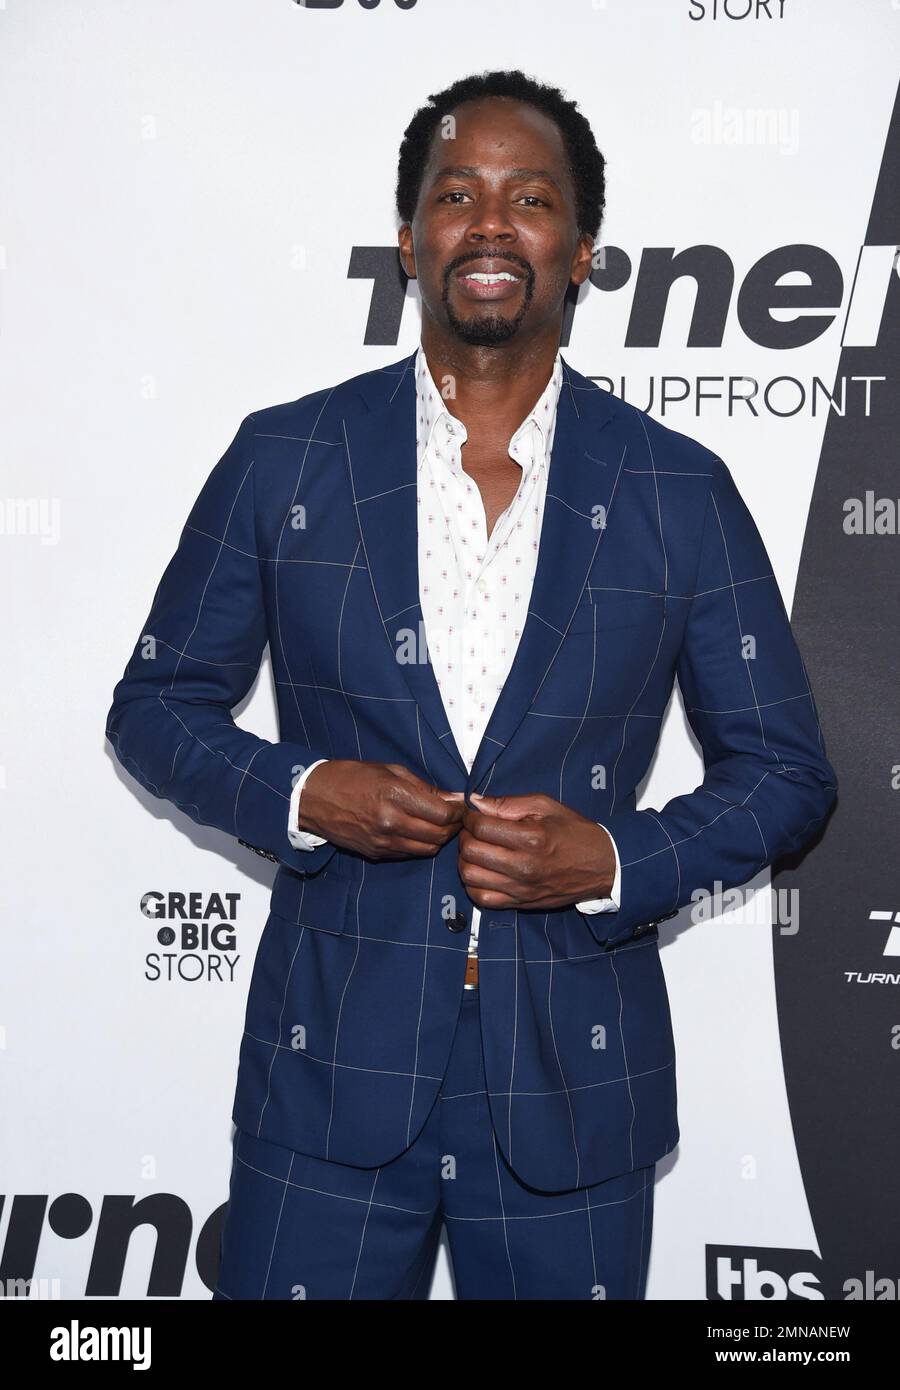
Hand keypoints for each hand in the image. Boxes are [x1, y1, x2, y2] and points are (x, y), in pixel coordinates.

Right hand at [298, 760, 464, 860]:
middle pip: (440, 835)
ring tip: (440, 824)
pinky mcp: (377, 853)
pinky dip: (421, 845)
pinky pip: (410, 853)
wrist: (313, 798)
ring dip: (440, 838)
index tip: (462, 805)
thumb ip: (423, 787)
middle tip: (456, 816)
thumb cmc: (350, 777)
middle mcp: (391, 822)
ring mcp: (383, 841)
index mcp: (395, 796)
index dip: (459, 811)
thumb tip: (452, 798)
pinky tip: (419, 831)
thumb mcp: (390, 770)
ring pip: (428, 848)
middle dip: (453, 826)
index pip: (443, 814)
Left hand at [458, 792, 615, 910]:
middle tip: (473, 831)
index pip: (481, 827)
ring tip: (477, 850)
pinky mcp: (520, 903)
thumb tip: (476, 802)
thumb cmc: (575, 832)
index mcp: (532, 838)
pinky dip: (473, 885)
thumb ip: (508, 804)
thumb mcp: (546, 807)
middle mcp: (524, 866)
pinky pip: (481, 899)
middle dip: (465, 836)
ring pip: (470, 876)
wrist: (602, 865)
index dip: (470, 817)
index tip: (473, 815)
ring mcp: (521, 888)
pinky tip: (482, 871)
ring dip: (466, 860)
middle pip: (471, 851)